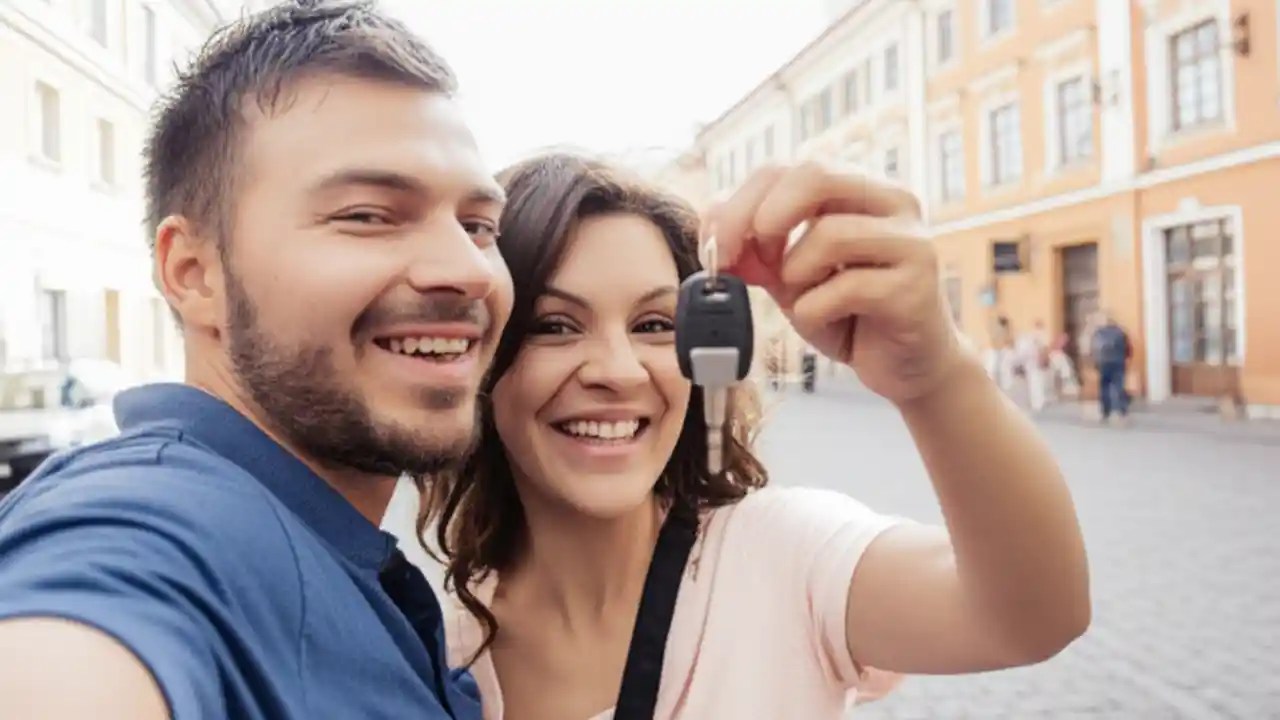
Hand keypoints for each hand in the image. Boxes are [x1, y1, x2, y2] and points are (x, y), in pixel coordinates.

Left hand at [704, 162, 964, 403]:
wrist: (905, 367)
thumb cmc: (849, 313)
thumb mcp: (791, 276)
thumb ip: (756, 249)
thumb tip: (713, 226)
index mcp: (860, 188)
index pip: (791, 168)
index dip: (742, 202)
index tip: (714, 243)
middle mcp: (893, 202)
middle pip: (815, 175)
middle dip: (762, 219)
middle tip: (746, 260)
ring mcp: (910, 241)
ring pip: (828, 234)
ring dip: (795, 275)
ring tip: (806, 300)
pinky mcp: (916, 286)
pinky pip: (844, 288)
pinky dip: (816, 310)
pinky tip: (828, 321)